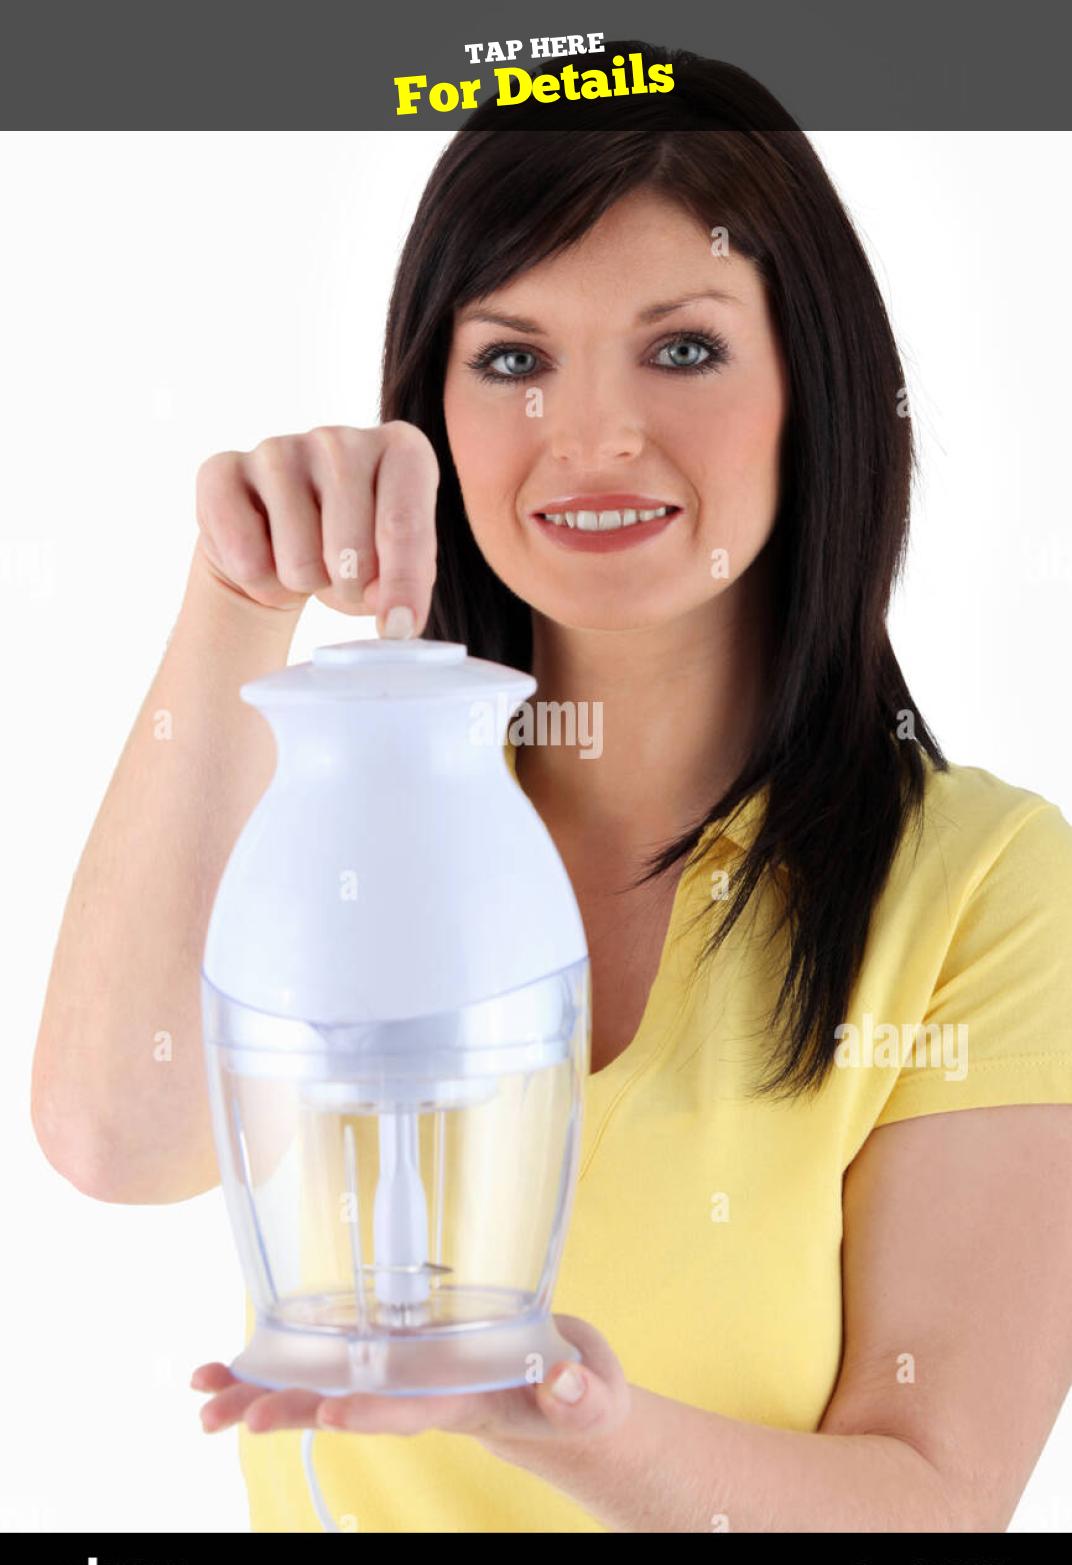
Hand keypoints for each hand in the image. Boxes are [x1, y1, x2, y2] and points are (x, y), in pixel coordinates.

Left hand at [191, 1313, 629, 1452]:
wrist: (559, 1396)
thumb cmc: (575, 1394)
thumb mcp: (591, 1395)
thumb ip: (580, 1392)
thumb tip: (561, 1382)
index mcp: (466, 1400)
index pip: (414, 1407)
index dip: (375, 1408)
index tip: (333, 1410)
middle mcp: (420, 1392)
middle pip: (348, 1403)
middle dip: (290, 1406)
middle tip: (229, 1414)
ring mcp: (402, 1375)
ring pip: (325, 1384)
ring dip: (264, 1388)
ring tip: (203, 1393)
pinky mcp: (395, 1355)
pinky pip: (329, 1360)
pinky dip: (278, 1361)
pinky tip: (229, 1363)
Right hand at [194, 421, 438, 635]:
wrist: (277, 548)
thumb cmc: (349, 555)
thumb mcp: (393, 569)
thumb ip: (406, 584)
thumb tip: (395, 616)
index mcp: (401, 450)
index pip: (406, 523)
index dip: (404, 585)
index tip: (400, 627)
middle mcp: (340, 440)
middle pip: (352, 550)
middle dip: (348, 587)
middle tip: (341, 577)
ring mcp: (279, 448)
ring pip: (299, 559)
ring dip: (301, 584)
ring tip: (303, 563)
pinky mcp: (222, 470)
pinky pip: (245, 556)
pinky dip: (258, 580)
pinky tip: (264, 555)